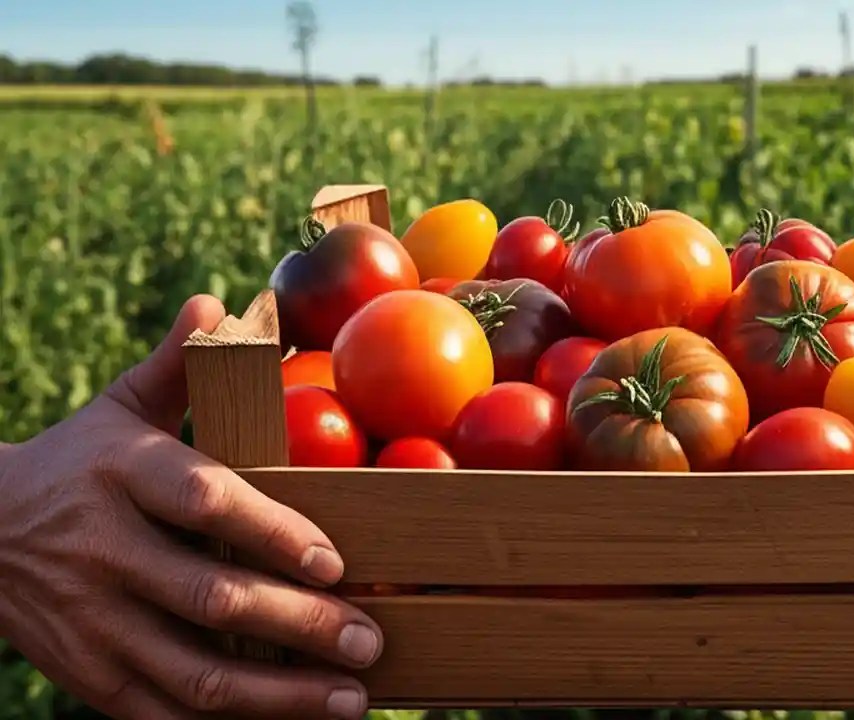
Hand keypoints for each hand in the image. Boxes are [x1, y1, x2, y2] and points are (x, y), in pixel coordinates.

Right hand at [0, 296, 381, 719]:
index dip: (274, 535)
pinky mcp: (88, 674)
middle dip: (300, 626)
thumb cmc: (79, 463)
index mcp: (124, 476)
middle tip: (371, 640)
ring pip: (194, 672)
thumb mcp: (119, 408)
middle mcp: (106, 551)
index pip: (207, 505)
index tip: (337, 562)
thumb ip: (177, 365)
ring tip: (350, 698)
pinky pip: (162, 714)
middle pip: (212, 597)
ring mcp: (94, 622)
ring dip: (278, 695)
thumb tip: (221, 304)